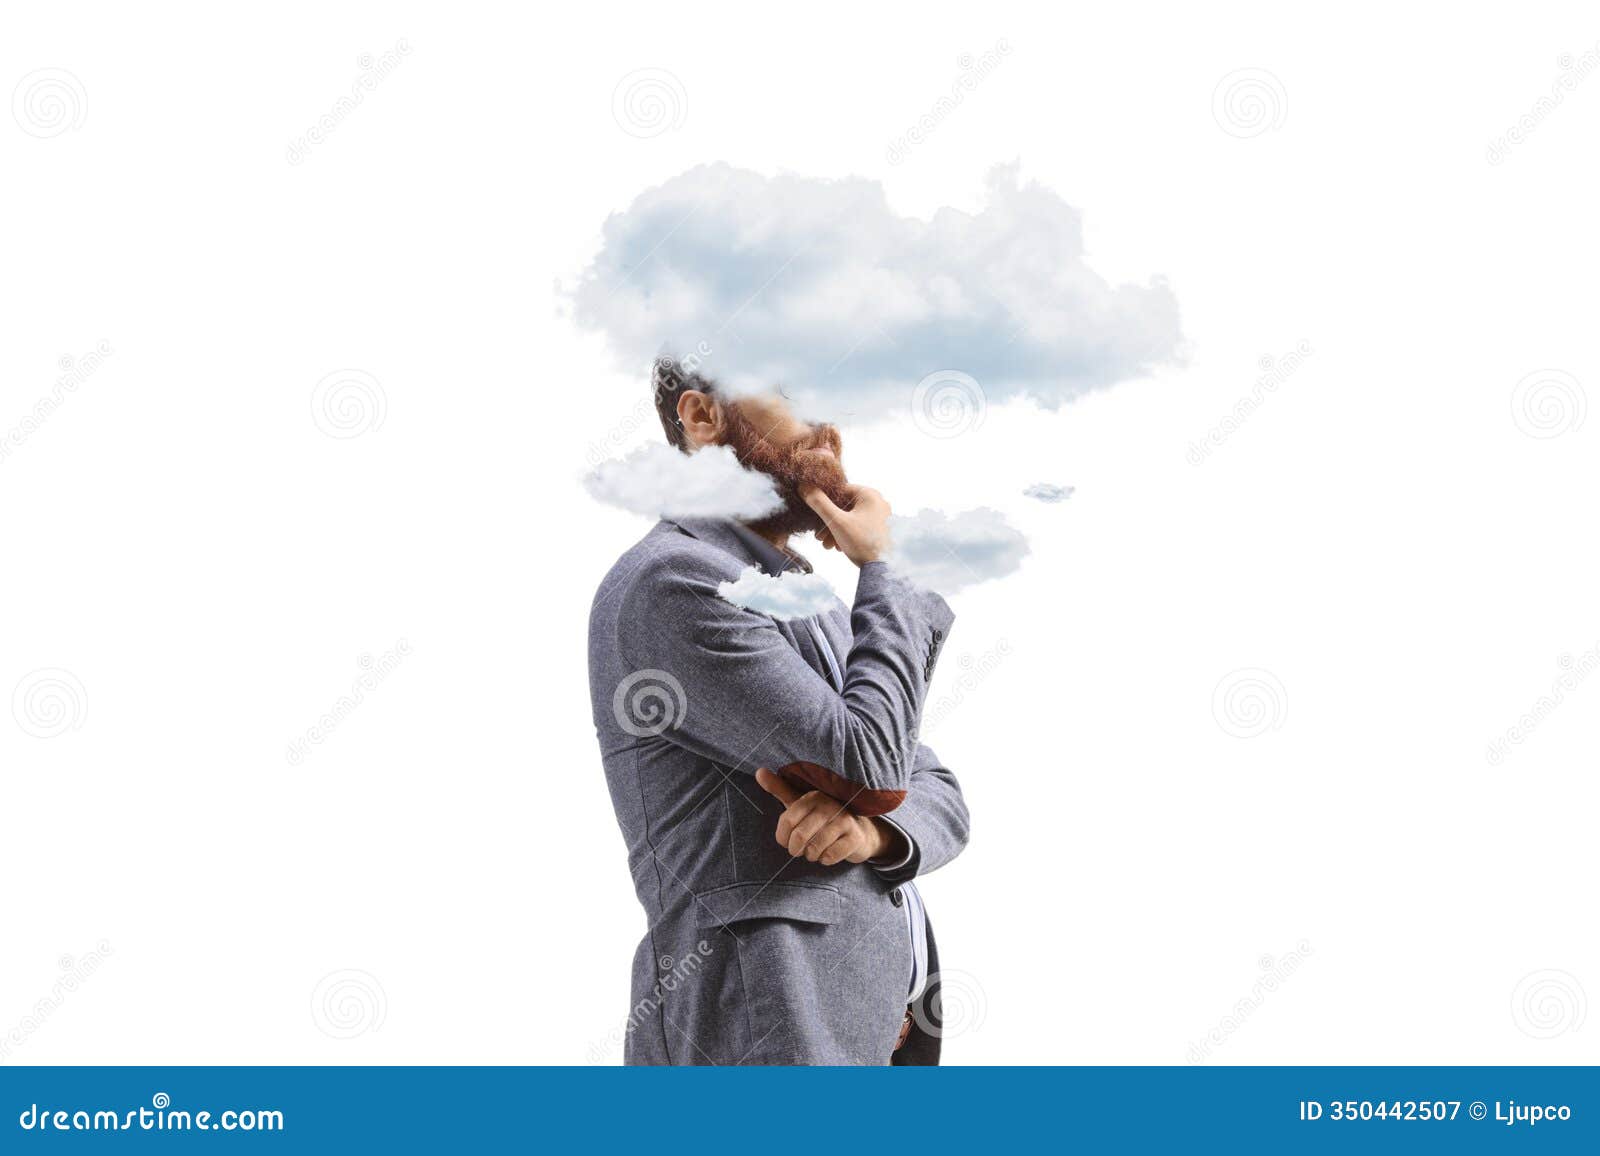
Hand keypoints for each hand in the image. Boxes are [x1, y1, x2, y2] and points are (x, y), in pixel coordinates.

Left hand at [754, 768, 902, 864]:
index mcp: (812, 797)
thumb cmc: (822, 818)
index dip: (782, 837)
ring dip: (811, 856)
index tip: (786, 841)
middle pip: (799, 837)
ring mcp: (844, 821)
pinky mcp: (854, 837)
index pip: (787, 821)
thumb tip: (759, 772)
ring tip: (815, 851)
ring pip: (815, 849)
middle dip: (796, 850)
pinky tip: (829, 853)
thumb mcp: (799, 802)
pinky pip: (830, 856)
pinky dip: (825, 860)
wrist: (859, 832)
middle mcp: (829, 805)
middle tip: (799, 850)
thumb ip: (779, 788)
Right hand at [802, 484, 889, 566]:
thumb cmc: (862, 543)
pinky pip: (858, 526)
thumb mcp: (836, 521)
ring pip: (849, 518)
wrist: (882, 569)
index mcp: (869, 494)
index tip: (813, 517)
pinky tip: (838, 547)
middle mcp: (877, 502)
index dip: (823, 503)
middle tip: (818, 537)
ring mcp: (880, 516)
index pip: (839, 491)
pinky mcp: (880, 529)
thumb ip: (819, 503)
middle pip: (843, 507)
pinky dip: (846, 534)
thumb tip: (804, 486)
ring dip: (834, 531)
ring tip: (827, 545)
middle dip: (828, 523)